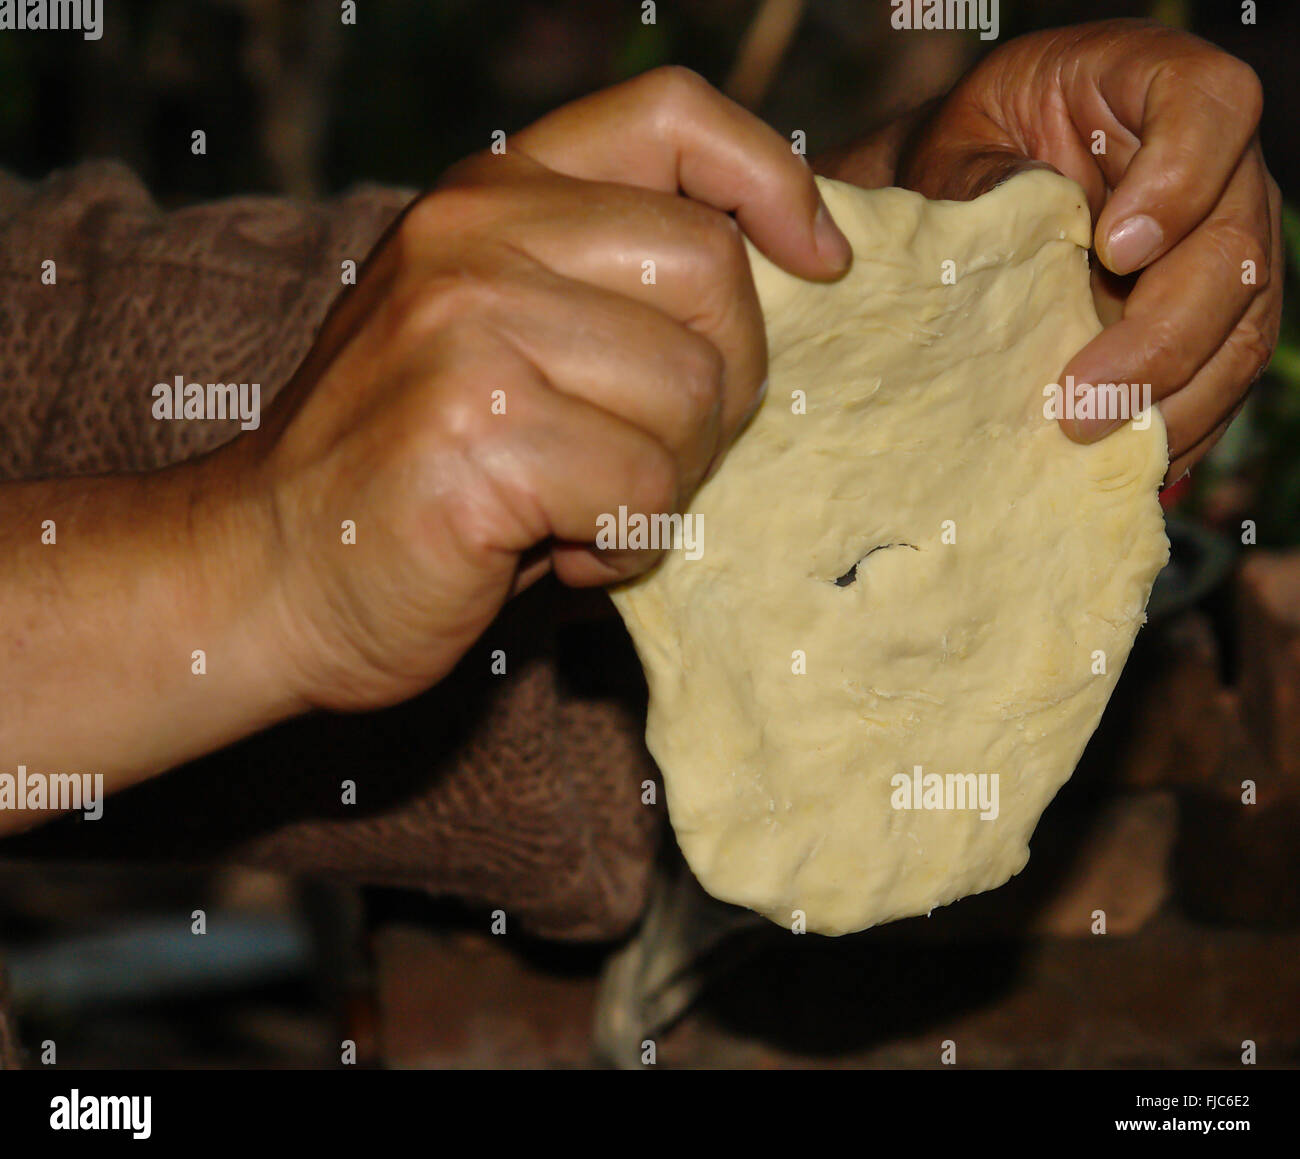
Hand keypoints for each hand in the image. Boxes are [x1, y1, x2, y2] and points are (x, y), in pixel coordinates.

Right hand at [247, 67, 850, 711]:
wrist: (263, 574)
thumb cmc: (401, 468)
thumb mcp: (486, 335)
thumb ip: (598, 285)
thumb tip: (779, 273)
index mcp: (484, 198)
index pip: (666, 114)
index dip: (769, 176)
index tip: (820, 259)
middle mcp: (471, 239)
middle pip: (711, 275)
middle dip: (722, 387)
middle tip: (654, 454)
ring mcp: (466, 330)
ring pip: (690, 395)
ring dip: (666, 480)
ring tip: (585, 511)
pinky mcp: (474, 435)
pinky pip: (644, 489)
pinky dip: (628, 544)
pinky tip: (560, 553)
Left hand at [892, 19, 1280, 481]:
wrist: (979, 194)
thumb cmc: (971, 157)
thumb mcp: (955, 153)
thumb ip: (981, 189)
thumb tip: (1004, 253)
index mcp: (1157, 87)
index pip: (1212, 107)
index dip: (1181, 179)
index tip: (1117, 248)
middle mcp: (1219, 166)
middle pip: (1235, 249)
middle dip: (1159, 340)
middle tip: (1080, 404)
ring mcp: (1227, 247)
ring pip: (1240, 330)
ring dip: (1169, 402)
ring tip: (1090, 442)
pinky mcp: (1218, 320)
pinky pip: (1221, 379)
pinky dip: (1174, 426)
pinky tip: (1119, 458)